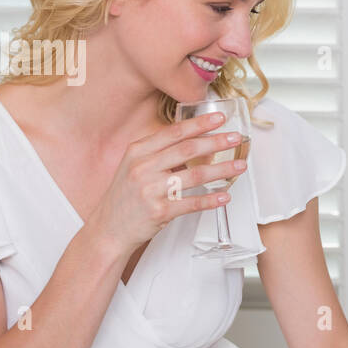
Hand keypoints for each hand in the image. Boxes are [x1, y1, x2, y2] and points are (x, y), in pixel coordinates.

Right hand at [87, 111, 247, 252]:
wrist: (109, 228)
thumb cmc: (126, 196)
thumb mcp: (134, 166)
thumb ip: (159, 153)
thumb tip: (195, 142)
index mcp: (137, 152)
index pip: (173, 132)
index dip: (199, 124)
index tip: (220, 118)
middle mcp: (143, 168)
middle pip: (187, 150)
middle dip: (215, 142)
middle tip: (235, 138)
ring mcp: (150, 190)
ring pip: (194, 176)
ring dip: (221, 169)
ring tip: (239, 166)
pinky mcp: (159, 212)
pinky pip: (192, 203)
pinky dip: (211, 200)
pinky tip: (225, 196)